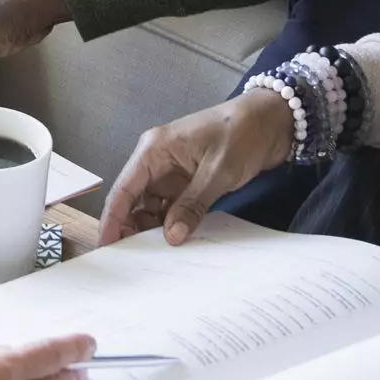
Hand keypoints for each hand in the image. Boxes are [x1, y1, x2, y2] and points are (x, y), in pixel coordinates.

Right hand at [95, 85, 295, 246]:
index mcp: (154, 150)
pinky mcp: (189, 182)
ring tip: (157, 256)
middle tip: (134, 259)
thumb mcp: (217, 171)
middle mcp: (158, 161)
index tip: (106, 245)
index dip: (113, 219)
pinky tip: (176, 241)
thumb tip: (171, 236)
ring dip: (154, 229)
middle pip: (134, 201)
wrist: (273, 120)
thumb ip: (192, 204)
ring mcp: (173, 173)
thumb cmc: (242, 133)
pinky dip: (173, 223)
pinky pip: (173, 207)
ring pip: (153, 207)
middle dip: (132, 227)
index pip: (123, 189)